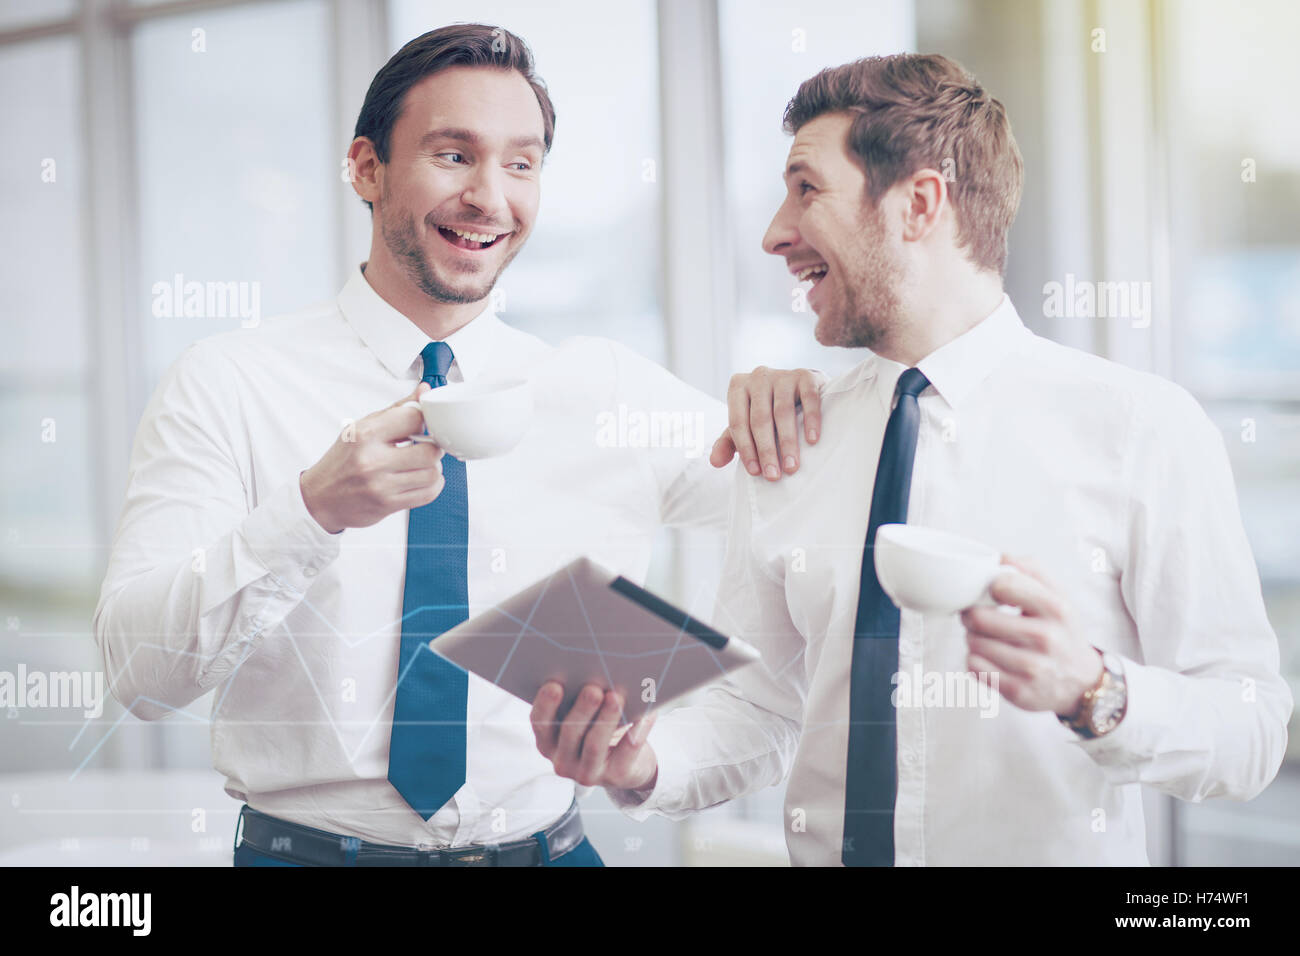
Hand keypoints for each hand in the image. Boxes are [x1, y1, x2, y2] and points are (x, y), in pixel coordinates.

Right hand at [299, 382, 444, 532]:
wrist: (320, 497)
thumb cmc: (343, 460)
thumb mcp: (363, 428)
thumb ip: (397, 410)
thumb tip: (424, 391)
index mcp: (365, 434)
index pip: (413, 418)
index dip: (424, 419)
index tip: (420, 425)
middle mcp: (372, 460)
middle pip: (429, 451)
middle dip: (433, 447)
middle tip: (426, 446)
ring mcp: (380, 485)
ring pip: (432, 473)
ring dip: (433, 467)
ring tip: (422, 464)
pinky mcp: (388, 505)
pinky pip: (428, 494)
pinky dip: (432, 485)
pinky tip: (421, 479)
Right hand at [530, 681, 658, 790]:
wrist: (625, 766)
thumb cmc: (597, 731)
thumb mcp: (581, 720)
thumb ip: (577, 701)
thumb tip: (594, 670)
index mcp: (548, 742)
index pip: (540, 724)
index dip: (545, 704)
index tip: (554, 685)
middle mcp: (562, 761)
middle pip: (570, 732)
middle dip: (582, 709)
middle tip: (593, 689)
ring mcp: (587, 773)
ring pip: (594, 744)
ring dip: (606, 718)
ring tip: (616, 696)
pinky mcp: (615, 776)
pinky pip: (627, 749)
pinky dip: (637, 728)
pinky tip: (644, 712)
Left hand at [709, 366, 824, 479]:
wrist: (802, 389)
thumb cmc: (769, 411)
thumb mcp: (746, 425)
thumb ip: (729, 443)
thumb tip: (714, 462)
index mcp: (738, 387)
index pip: (738, 422)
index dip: (746, 449)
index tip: (756, 473)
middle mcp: (758, 377)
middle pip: (760, 419)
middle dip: (766, 451)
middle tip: (773, 476)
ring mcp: (783, 374)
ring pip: (783, 411)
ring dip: (787, 442)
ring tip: (791, 467)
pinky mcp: (806, 375)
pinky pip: (809, 399)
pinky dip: (810, 420)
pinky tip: (812, 440)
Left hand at [960, 556, 1102, 716]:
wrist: (1081, 682)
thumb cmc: (1062, 632)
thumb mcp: (1058, 596)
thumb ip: (1031, 570)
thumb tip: (1000, 557)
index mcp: (1056, 608)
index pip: (1004, 584)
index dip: (989, 586)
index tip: (992, 593)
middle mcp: (1047, 638)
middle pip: (979, 618)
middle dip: (971, 615)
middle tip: (975, 615)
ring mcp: (1033, 668)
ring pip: (974, 644)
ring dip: (973, 638)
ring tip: (985, 637)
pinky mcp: (1019, 691)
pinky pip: (975, 668)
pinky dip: (975, 661)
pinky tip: (989, 658)